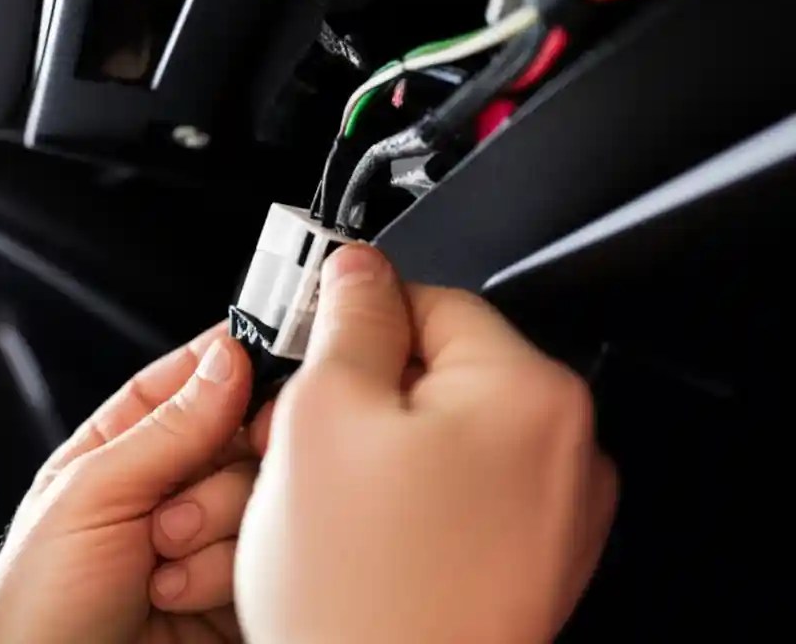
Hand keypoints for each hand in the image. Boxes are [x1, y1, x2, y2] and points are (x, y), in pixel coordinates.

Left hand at [0, 324, 255, 643]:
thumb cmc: (37, 600)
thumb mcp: (91, 495)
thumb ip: (168, 428)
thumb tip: (229, 359)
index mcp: (125, 446)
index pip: (193, 377)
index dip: (233, 364)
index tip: (267, 365)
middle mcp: (174, 486)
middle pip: (244, 436)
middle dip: (216, 473)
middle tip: (178, 506)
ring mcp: (210, 538)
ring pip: (262, 497)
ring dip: (214, 532)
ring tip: (161, 565)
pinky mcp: (239, 590)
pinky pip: (270, 557)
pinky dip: (230, 574)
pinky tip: (181, 598)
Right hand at [236, 245, 618, 643]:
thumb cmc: (357, 593)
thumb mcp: (323, 416)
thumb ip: (345, 318)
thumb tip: (357, 267)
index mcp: (529, 392)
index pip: (431, 299)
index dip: (351, 320)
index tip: (306, 345)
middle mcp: (563, 450)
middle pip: (439, 372)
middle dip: (358, 393)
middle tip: (298, 440)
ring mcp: (552, 514)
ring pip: (441, 437)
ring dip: (373, 450)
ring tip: (319, 502)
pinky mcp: (528, 563)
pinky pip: (457, 497)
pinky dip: (402, 503)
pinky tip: (356, 540)